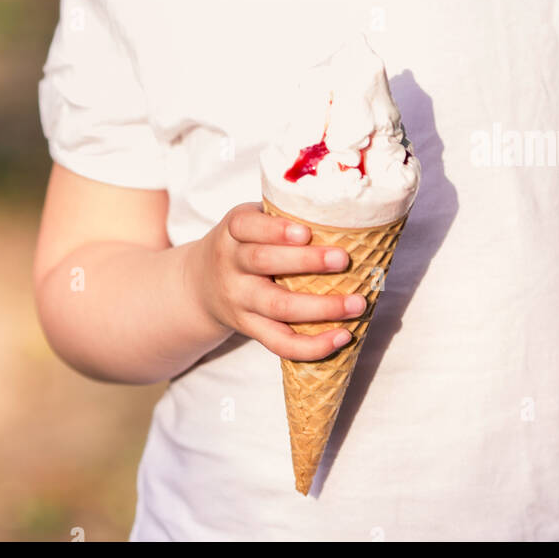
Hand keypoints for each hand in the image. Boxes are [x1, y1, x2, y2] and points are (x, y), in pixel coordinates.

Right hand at [187, 200, 366, 360]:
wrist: (201, 283)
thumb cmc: (245, 243)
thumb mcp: (251, 221)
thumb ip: (282, 216)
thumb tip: (347, 212)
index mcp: (233, 232)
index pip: (246, 225)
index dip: (275, 229)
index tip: (306, 231)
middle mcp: (232, 265)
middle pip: (263, 262)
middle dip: (306, 261)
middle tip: (343, 258)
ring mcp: (239, 300)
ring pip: (277, 306)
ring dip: (321, 307)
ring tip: (357, 303)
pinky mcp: (250, 328)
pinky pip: (280, 342)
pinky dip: (312, 345)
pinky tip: (342, 336)